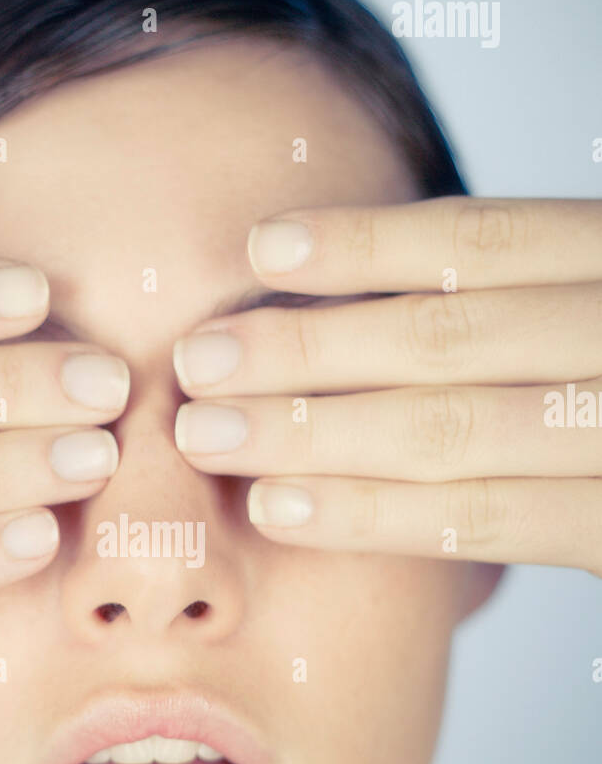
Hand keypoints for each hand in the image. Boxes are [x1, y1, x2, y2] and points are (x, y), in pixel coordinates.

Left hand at [172, 197, 601, 575]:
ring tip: (211, 430)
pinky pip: (484, 522)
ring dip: (316, 430)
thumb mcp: (593, 316)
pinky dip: (374, 514)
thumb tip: (372, 297)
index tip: (264, 249)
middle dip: (313, 348)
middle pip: (453, 336)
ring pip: (456, 428)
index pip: (493, 241)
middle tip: (201, 357)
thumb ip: (536, 302)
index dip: (370, 244)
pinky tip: (283, 505)